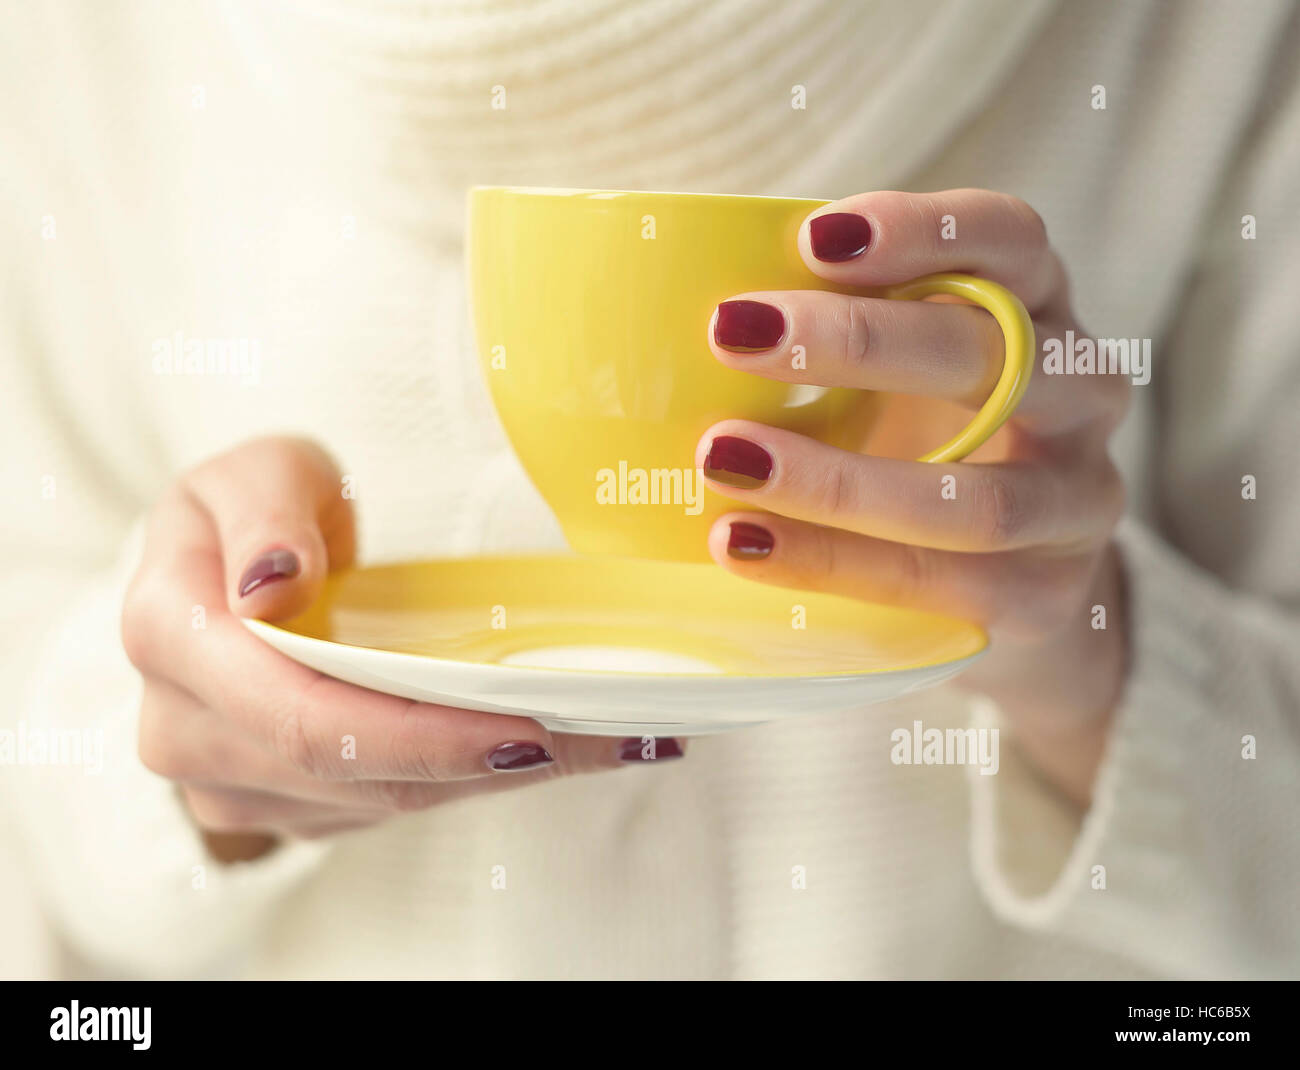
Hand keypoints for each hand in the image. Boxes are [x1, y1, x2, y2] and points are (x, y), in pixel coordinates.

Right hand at [122, 437, 680, 859]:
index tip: (527, 727)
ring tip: (604, 740)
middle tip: (603, 738)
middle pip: (351, 771)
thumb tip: (273, 583)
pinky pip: (386, 805)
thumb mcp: (257, 470)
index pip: (299, 711)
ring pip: (381, 800)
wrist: (225, 574)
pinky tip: (546, 750)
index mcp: (169, 634)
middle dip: (481, 762)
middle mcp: (184, 729)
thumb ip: (263, 512)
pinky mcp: (282, 805)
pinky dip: (469, 779)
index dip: (417, 730)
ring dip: (495, 777)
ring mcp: (230, 781)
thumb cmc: (252, 511)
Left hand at [698, 190, 1129, 805]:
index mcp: (1040, 309)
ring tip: (723, 458)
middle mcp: (1082, 394)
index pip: (1012, 241)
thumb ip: (833, 339)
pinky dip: (835, 565)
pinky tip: (744, 545)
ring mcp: (1078, 502)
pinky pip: (946, 584)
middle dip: (861, 342)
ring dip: (838, 480)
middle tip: (734, 334)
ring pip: (977, 497)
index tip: (812, 239)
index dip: (924, 231)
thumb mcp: (892, 374)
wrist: (1008, 576)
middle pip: (997, 354)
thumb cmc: (923, 443)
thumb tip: (679, 316)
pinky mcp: (1049, 595)